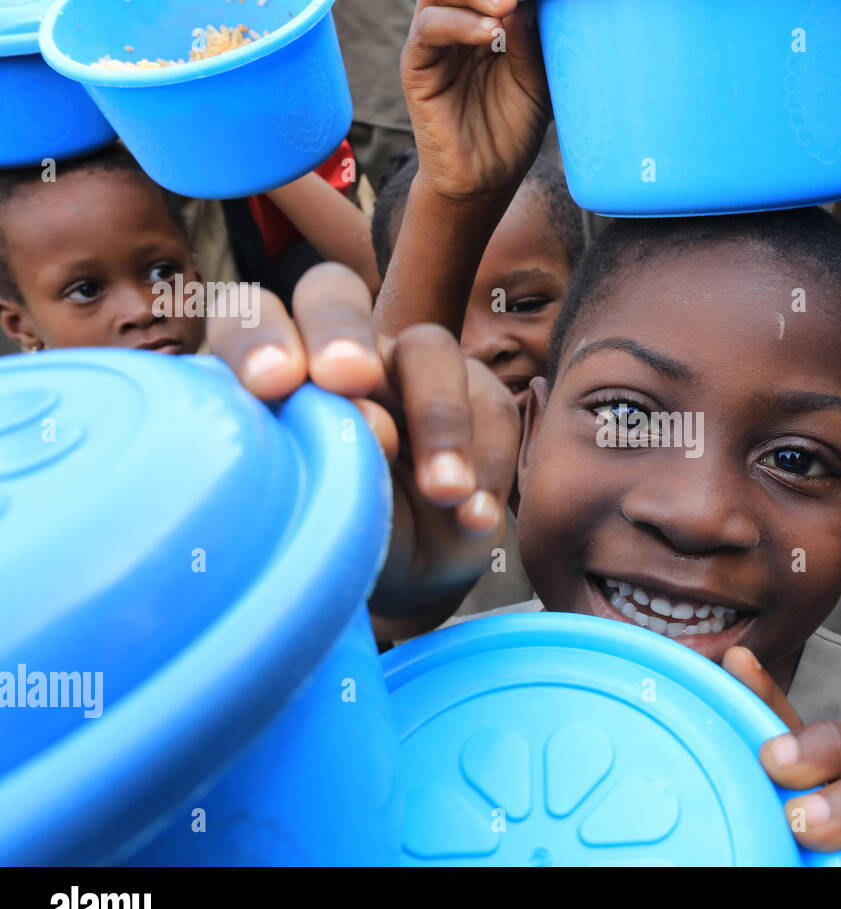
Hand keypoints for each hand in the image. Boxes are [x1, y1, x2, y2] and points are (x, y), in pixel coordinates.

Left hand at [206, 264, 520, 625]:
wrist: (392, 583)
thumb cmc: (327, 542)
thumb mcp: (303, 518)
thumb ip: (315, 469)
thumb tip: (365, 430)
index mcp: (274, 372)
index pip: (253, 316)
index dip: (259, 336)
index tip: (272, 384)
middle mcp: (340, 356)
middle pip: (336, 297)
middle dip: (342, 332)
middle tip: (346, 379)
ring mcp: (411, 373)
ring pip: (430, 350)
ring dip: (437, 416)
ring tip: (443, 491)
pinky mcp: (477, 403)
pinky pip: (493, 409)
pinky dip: (489, 466)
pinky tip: (474, 518)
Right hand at [401, 0, 550, 204]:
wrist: (487, 180)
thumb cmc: (512, 132)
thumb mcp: (534, 83)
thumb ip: (529, 42)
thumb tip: (522, 3)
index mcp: (484, 26)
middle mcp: (456, 29)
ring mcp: (434, 45)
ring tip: (509, 5)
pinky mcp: (417, 67)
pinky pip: (429, 30)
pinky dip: (458, 23)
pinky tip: (491, 32)